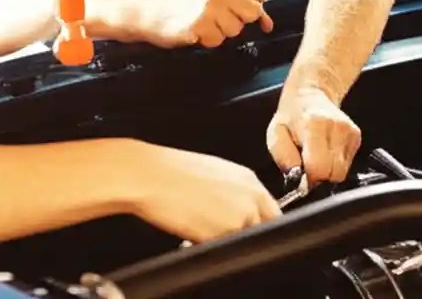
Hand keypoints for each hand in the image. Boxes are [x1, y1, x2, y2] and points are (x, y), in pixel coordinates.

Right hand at [127, 142, 280, 242]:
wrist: (149, 176)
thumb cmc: (170, 171)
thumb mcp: (212, 173)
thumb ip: (233, 191)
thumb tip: (237, 207)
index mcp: (249, 180)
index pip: (272, 211)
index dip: (259, 223)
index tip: (248, 229)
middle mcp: (250, 197)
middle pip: (265, 227)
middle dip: (247, 234)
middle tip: (222, 232)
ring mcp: (240, 216)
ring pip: (246, 240)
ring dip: (229, 241)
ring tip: (202, 230)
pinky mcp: (225, 234)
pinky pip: (227, 250)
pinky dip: (213, 247)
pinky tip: (194, 234)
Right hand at [141, 0, 274, 47]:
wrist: (156, 14)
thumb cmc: (190, 5)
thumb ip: (246, 3)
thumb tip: (268, 23)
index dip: (253, 4)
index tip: (239, 7)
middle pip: (253, 12)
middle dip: (238, 20)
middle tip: (218, 16)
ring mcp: (207, 7)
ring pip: (236, 30)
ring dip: (222, 32)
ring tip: (205, 23)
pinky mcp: (198, 24)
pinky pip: (218, 41)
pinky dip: (208, 40)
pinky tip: (197, 31)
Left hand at [266, 88, 360, 184]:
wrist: (309, 95)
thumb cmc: (290, 117)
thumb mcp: (275, 135)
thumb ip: (285, 159)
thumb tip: (299, 181)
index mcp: (314, 125)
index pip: (319, 168)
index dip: (309, 178)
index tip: (301, 173)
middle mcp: (336, 127)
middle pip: (334, 173)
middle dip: (319, 176)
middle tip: (308, 166)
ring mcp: (349, 132)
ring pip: (342, 171)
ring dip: (328, 170)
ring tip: (316, 156)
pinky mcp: (356, 136)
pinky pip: (347, 164)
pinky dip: (335, 163)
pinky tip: (325, 151)